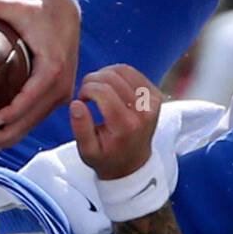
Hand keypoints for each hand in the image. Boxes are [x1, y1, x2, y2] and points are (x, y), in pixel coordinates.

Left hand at [0, 0, 79, 148]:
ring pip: (37, 121)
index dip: (15, 109)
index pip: (34, 94)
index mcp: (53, 65)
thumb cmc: (38, 11)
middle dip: (9, 132)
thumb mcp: (17, 6)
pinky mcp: (60, 95)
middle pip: (35, 115)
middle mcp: (62, 83)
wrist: (66, 15)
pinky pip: (39, 116)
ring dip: (14, 135)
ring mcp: (63, 91)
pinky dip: (21, 127)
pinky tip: (1, 135)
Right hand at [69, 64, 162, 179]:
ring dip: (104, 74)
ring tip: (96, 88)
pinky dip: (117, 74)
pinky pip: (134, 72)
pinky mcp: (156, 95)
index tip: (80, 99)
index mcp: (125, 126)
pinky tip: (110, 86)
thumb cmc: (107, 157)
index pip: (103, 91)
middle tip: (86, 92)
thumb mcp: (87, 151)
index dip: (86, 89)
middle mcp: (142, 112)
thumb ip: (80, 128)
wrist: (133, 163)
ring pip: (124, 70)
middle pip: (112, 78)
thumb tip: (76, 103)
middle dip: (93, 79)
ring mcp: (152, 102)